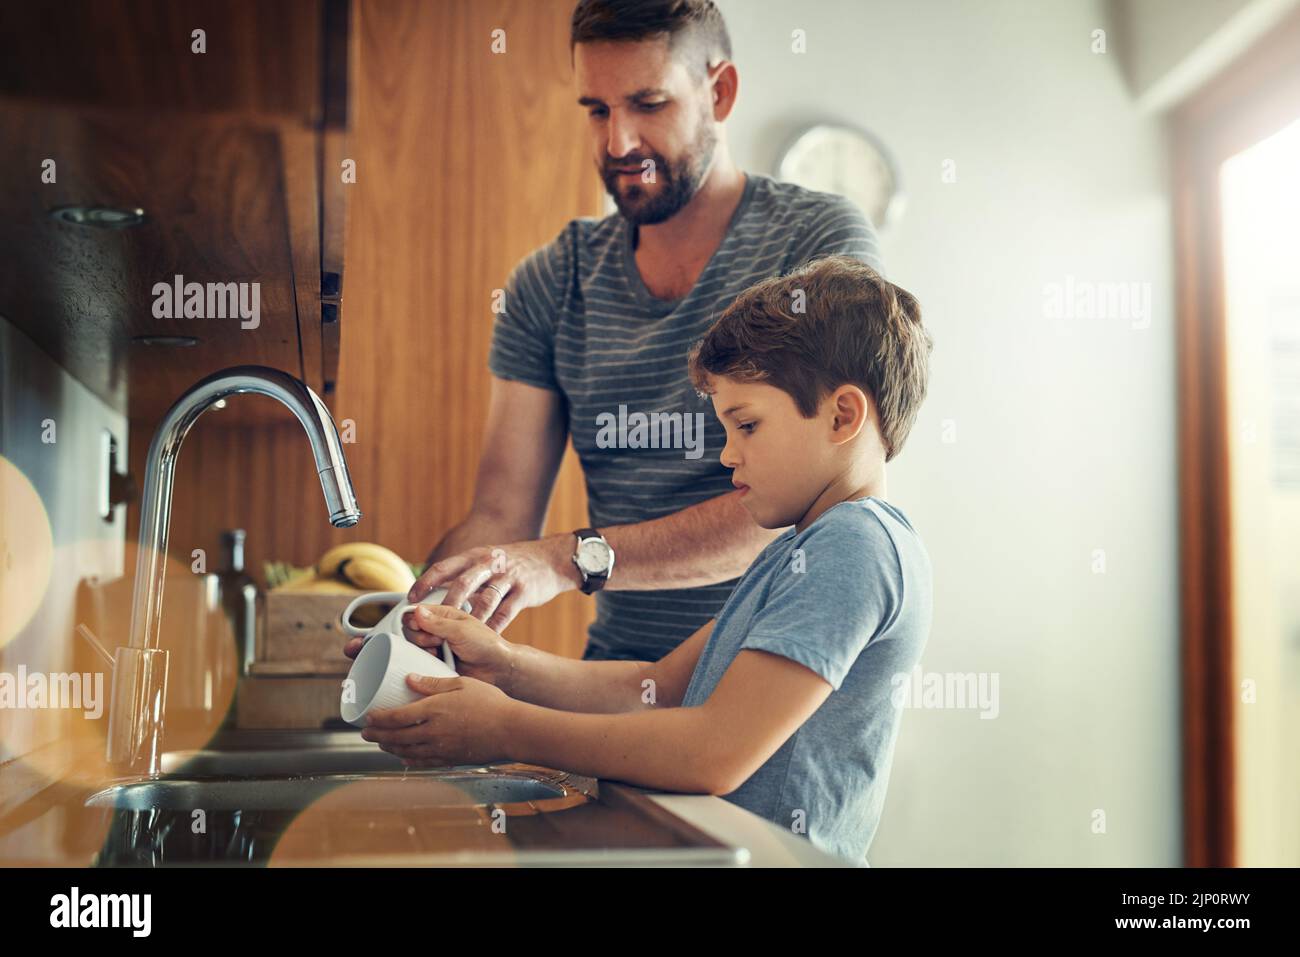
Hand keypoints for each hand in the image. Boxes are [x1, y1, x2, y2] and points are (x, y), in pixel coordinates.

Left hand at [360, 673, 514, 766]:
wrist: (511, 730)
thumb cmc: (490, 702)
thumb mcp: (461, 684)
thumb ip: (433, 682)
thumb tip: (409, 678)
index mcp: (433, 711)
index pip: (396, 717)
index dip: (378, 719)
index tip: (368, 717)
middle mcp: (432, 732)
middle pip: (396, 737)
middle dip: (377, 735)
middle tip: (366, 732)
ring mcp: (440, 748)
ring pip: (406, 751)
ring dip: (390, 748)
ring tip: (381, 743)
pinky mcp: (450, 759)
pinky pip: (423, 762)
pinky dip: (409, 760)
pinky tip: (405, 758)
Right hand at [399, 603, 514, 688]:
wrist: (495, 669)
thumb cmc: (485, 645)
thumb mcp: (461, 630)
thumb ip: (437, 623)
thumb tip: (416, 611)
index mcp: (445, 614)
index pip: (418, 610)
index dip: (414, 619)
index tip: (421, 627)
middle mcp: (439, 627)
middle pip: (412, 627)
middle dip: (420, 635)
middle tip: (437, 641)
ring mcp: (437, 643)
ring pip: (414, 643)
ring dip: (423, 647)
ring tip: (439, 651)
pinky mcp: (437, 659)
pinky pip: (420, 657)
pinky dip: (424, 659)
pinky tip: (437, 659)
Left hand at [408, 535, 580, 632]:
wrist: (551, 558)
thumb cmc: (512, 565)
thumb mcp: (486, 560)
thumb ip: (462, 575)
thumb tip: (431, 592)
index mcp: (475, 556)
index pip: (444, 567)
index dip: (426, 583)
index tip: (410, 600)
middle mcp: (490, 563)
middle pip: (463, 582)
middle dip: (445, 604)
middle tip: (431, 624)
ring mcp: (509, 576)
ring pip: (486, 599)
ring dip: (470, 619)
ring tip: (457, 638)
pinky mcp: (525, 590)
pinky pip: (507, 612)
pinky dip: (495, 627)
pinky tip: (485, 639)